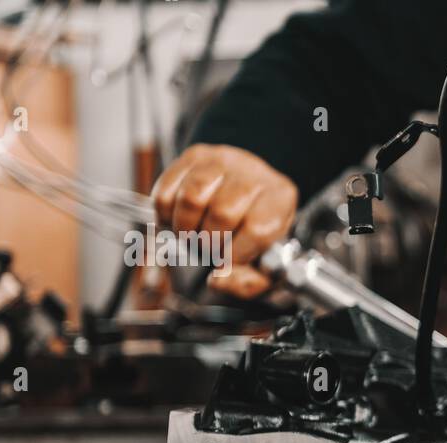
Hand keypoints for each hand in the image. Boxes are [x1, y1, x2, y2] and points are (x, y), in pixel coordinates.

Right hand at [152, 144, 297, 298]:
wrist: (251, 190)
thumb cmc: (258, 229)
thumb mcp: (267, 261)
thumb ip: (250, 281)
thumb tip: (218, 281)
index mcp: (280, 198)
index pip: (258, 229)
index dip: (236, 254)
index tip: (226, 263)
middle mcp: (253, 173)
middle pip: (222, 213)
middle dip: (209, 243)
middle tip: (208, 251)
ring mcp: (222, 160)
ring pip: (191, 198)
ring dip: (185, 229)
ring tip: (192, 237)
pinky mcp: (194, 156)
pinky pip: (167, 190)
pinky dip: (166, 215)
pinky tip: (179, 222)